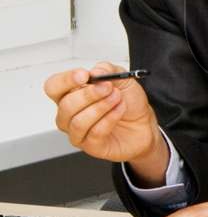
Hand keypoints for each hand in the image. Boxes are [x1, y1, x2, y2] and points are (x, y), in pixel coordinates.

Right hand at [43, 63, 167, 180]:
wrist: (144, 124)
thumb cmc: (128, 102)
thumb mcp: (123, 79)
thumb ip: (108, 70)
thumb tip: (95, 71)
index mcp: (70, 95)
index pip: (53, 87)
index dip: (65, 80)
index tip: (84, 75)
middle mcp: (69, 115)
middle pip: (65, 105)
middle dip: (89, 94)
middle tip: (109, 88)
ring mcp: (78, 132)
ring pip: (77, 122)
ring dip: (100, 107)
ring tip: (117, 99)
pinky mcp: (91, 146)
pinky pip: (94, 133)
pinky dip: (109, 119)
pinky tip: (119, 111)